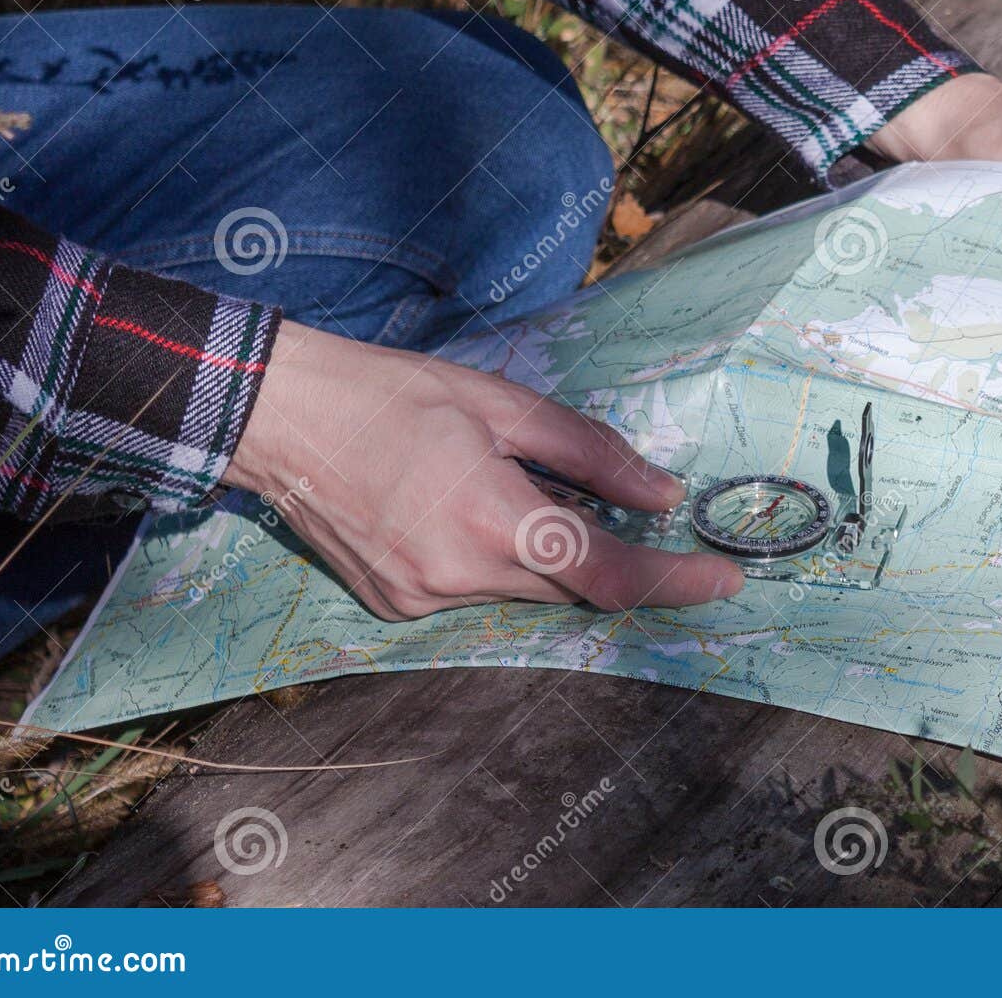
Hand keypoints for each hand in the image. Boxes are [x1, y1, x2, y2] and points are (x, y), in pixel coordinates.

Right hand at [224, 321, 743, 620]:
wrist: (278, 418)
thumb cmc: (390, 394)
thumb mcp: (501, 405)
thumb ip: (590, 454)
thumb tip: (660, 493)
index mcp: (490, 519)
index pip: (607, 573)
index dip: (673, 581)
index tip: (723, 580)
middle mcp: (457, 576)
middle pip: (569, 587)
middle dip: (602, 553)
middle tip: (605, 505)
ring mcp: (420, 599)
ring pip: (522, 592)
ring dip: (543, 554)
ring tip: (503, 488)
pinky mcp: (395, 607)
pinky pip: (474, 593)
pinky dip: (493, 560)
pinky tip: (461, 510)